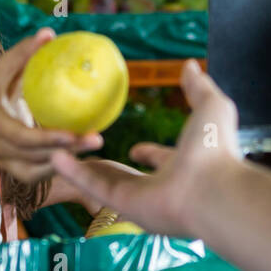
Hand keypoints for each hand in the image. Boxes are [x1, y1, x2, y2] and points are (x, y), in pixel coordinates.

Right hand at [0, 28, 101, 182]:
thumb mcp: (4, 66)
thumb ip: (24, 51)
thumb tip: (49, 33)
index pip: (18, 135)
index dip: (45, 138)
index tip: (73, 134)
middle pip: (31, 156)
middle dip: (65, 151)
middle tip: (96, 139)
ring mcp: (1, 160)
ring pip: (35, 171)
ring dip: (65, 161)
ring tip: (92, 144)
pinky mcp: (11, 168)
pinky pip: (36, 174)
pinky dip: (58, 166)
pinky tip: (81, 152)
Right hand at [50, 59, 243, 236]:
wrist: (213, 187)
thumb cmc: (214, 148)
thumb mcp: (210, 107)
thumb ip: (198, 87)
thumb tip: (192, 64)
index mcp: (184, 165)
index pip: (163, 160)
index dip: (150, 153)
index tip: (137, 149)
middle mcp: (162, 185)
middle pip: (128, 177)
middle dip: (109, 167)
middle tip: (88, 151)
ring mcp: (142, 198)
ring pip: (105, 183)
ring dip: (84, 170)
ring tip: (59, 153)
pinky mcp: (124, 205)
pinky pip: (94, 187)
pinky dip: (75, 173)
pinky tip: (56, 157)